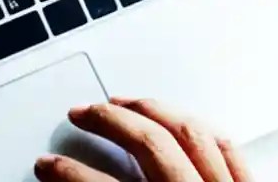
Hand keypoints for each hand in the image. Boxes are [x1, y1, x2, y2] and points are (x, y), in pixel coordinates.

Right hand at [36, 98, 253, 181]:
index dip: (68, 174)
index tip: (47, 166)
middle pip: (150, 144)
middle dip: (109, 121)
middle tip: (81, 113)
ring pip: (191, 134)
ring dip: (152, 112)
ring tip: (124, 102)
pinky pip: (230, 151)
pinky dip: (203, 131)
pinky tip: (184, 123)